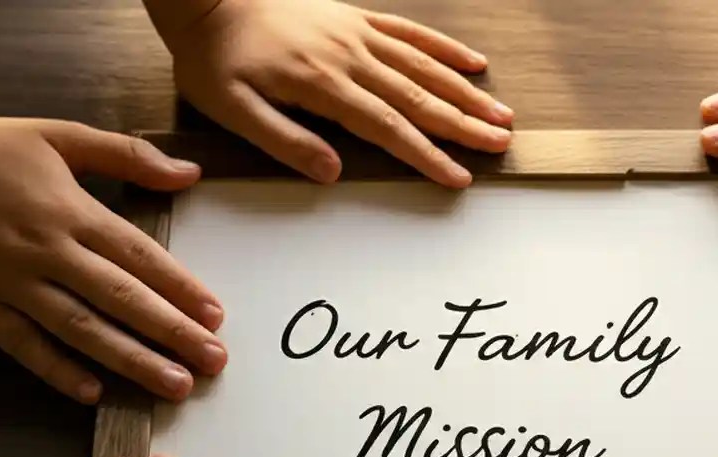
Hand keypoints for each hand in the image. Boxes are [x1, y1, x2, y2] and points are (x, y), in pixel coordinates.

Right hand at [0, 114, 227, 403]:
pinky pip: (22, 344)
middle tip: (213, 362)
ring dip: (130, 360)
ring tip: (172, 384)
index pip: (140, 257)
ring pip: (80, 328)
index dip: (182, 288)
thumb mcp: (63, 137)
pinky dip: (56, 369)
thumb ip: (129, 157)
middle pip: (121, 297)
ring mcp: (10, 280)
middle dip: (172, 332)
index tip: (216, 317)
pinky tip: (92, 392)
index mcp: (73, 210)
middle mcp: (47, 249)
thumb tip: (190, 174)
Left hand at [154, 0, 513, 186]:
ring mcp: (357, 33)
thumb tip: (333, 173)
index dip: (427, 156)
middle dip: (463, 125)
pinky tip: (475, 63)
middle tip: (501, 145)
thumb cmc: (216, 60)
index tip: (458, 178)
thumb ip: (284, 141)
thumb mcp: (233, 109)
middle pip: (419, 97)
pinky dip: (444, 48)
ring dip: (465, 91)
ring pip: (423, 66)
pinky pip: (410, 32)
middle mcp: (350, 56)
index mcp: (323, 85)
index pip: (388, 127)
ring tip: (501, 115)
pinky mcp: (356, 17)